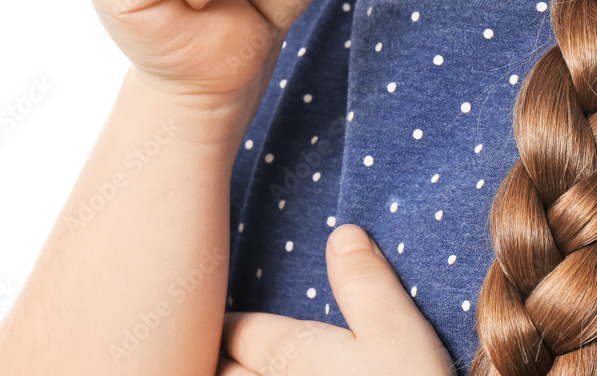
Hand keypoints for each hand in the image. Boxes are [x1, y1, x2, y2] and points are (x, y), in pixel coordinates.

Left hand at [217, 224, 455, 375]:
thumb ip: (367, 285)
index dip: (224, 323)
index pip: (236, 330)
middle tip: (197, 345)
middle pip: (216, 369)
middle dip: (208, 357)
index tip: (213, 318)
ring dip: (218, 375)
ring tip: (209, 368)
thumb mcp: (400, 337)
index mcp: (288, 358)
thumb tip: (343, 234)